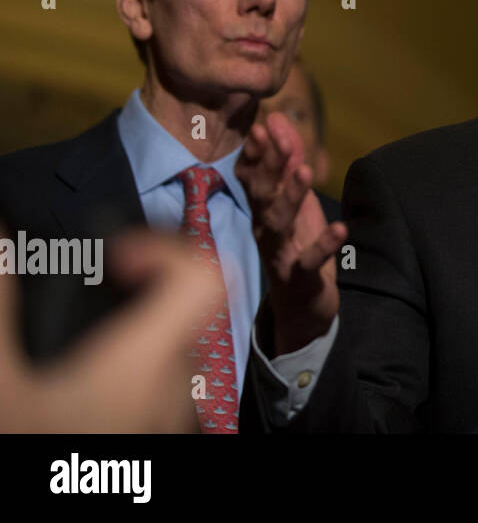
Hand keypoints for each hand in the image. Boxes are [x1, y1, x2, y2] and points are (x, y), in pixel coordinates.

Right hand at [0, 227, 224, 431]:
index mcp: (146, 362)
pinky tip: (74, 383)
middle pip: (178, 315)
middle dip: (133, 294)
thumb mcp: (0, 375)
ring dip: (127, 337)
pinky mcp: (151, 443)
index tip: (115, 255)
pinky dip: (125, 374)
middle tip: (84, 291)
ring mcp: (167, 424)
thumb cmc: (26, 436)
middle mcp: (172, 392)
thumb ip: (2, 300)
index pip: (203, 278)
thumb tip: (1, 237)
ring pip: (166, 358)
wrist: (36, 510)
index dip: (166, 249)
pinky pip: (154, 394)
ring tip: (70, 342)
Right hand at [237, 112, 346, 354]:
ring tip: (305, 171)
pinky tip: (341, 228)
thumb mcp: (297, 200)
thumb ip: (288, 161)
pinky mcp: (300, 278)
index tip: (261, 125)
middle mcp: (265, 230)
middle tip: (281, 140)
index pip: (251, 177)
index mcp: (262, 210)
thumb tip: (277, 118)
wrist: (303, 306)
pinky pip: (310, 261)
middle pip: (261, 195)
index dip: (255, 153)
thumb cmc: (299, 244)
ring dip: (290, 196)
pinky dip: (324, 245)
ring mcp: (280, 255)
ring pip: (278, 224)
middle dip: (269, 166)